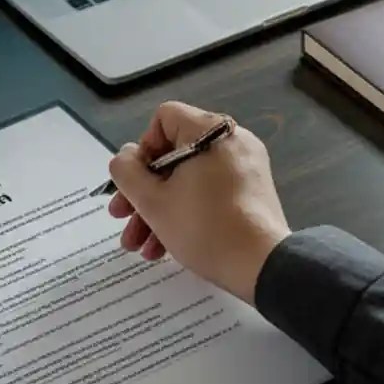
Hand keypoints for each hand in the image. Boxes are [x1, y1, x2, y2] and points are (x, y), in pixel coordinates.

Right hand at [107, 102, 290, 304]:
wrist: (262, 265)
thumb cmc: (203, 227)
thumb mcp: (152, 201)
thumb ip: (127, 172)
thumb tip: (126, 156)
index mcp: (209, 131)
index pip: (164, 118)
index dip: (142, 148)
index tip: (135, 182)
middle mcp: (232, 141)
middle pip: (173, 155)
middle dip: (142, 192)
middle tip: (122, 218)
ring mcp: (245, 166)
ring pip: (189, 179)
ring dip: (159, 210)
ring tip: (139, 246)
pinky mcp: (252, 191)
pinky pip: (211, 192)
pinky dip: (187, 212)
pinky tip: (164, 248)